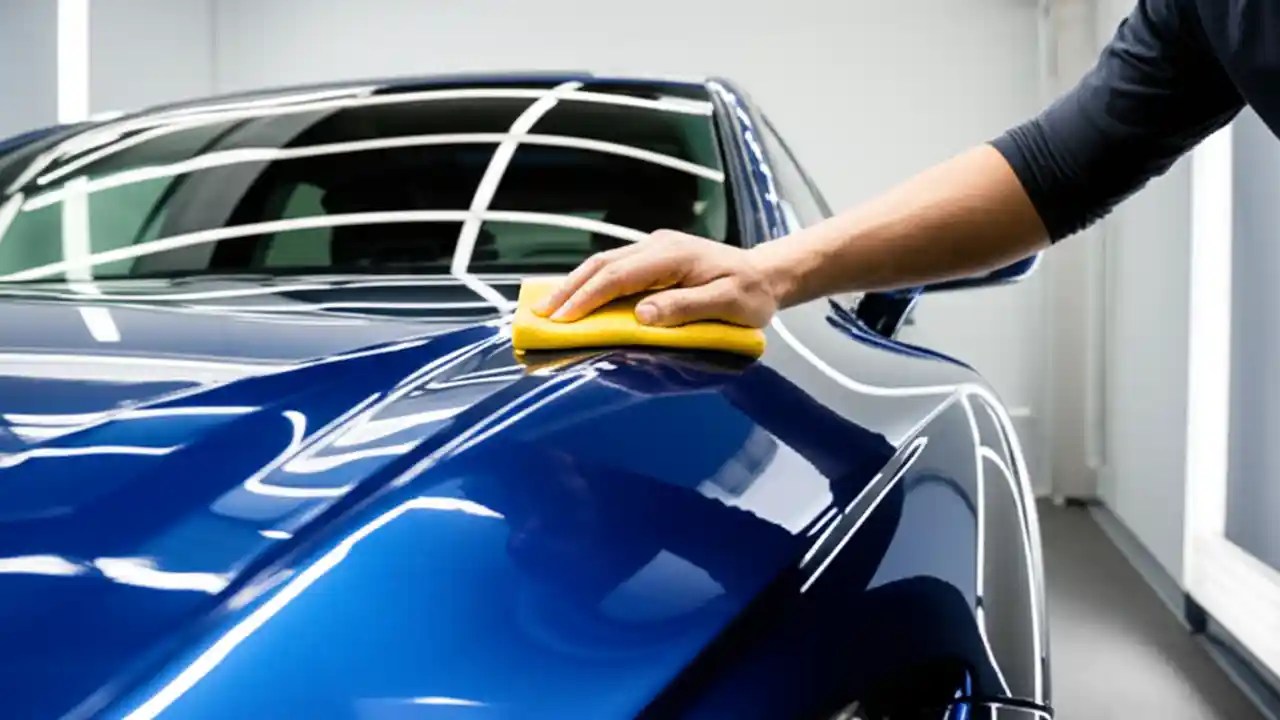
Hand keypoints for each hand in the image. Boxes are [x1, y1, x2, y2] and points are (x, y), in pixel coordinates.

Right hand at [534, 230, 781, 327]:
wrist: (766, 275)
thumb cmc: (751, 294)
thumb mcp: (728, 304)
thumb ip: (686, 308)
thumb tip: (642, 315)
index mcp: (673, 255)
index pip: (619, 276)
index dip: (587, 298)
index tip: (562, 319)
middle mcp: (658, 246)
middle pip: (602, 264)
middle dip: (569, 290)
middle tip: (540, 315)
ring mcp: (654, 249)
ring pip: (604, 263)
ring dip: (574, 285)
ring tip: (549, 308)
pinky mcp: (653, 258)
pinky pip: (614, 268)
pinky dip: (590, 283)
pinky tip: (576, 298)